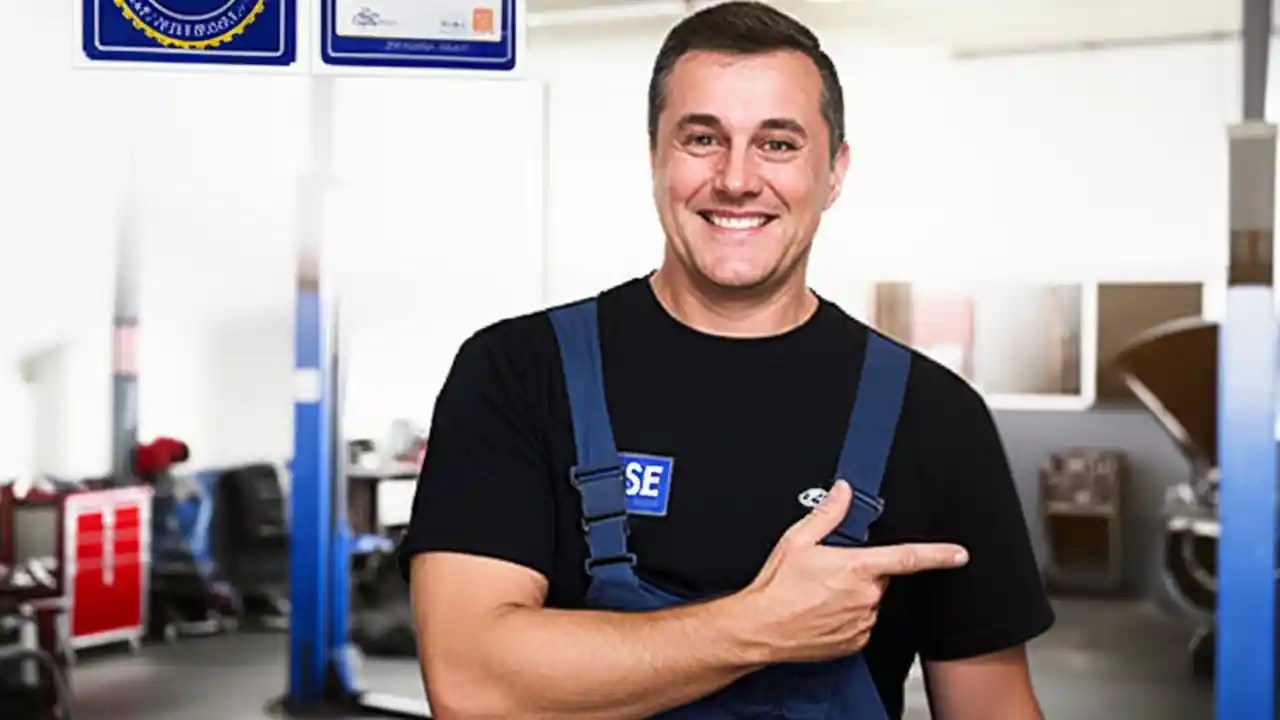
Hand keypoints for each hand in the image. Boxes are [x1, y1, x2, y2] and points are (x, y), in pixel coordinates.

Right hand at [739, 479, 968, 663]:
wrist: (760, 628)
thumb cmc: (776, 587)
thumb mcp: (797, 540)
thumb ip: (827, 514)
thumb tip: (842, 492)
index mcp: (856, 568)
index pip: (908, 558)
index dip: (939, 555)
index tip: (959, 554)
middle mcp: (865, 597)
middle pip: (879, 577)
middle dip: (862, 571)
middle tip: (829, 573)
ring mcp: (862, 622)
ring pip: (870, 601)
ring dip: (853, 595)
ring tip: (820, 595)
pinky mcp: (855, 642)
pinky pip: (861, 623)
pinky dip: (848, 616)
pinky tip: (822, 613)